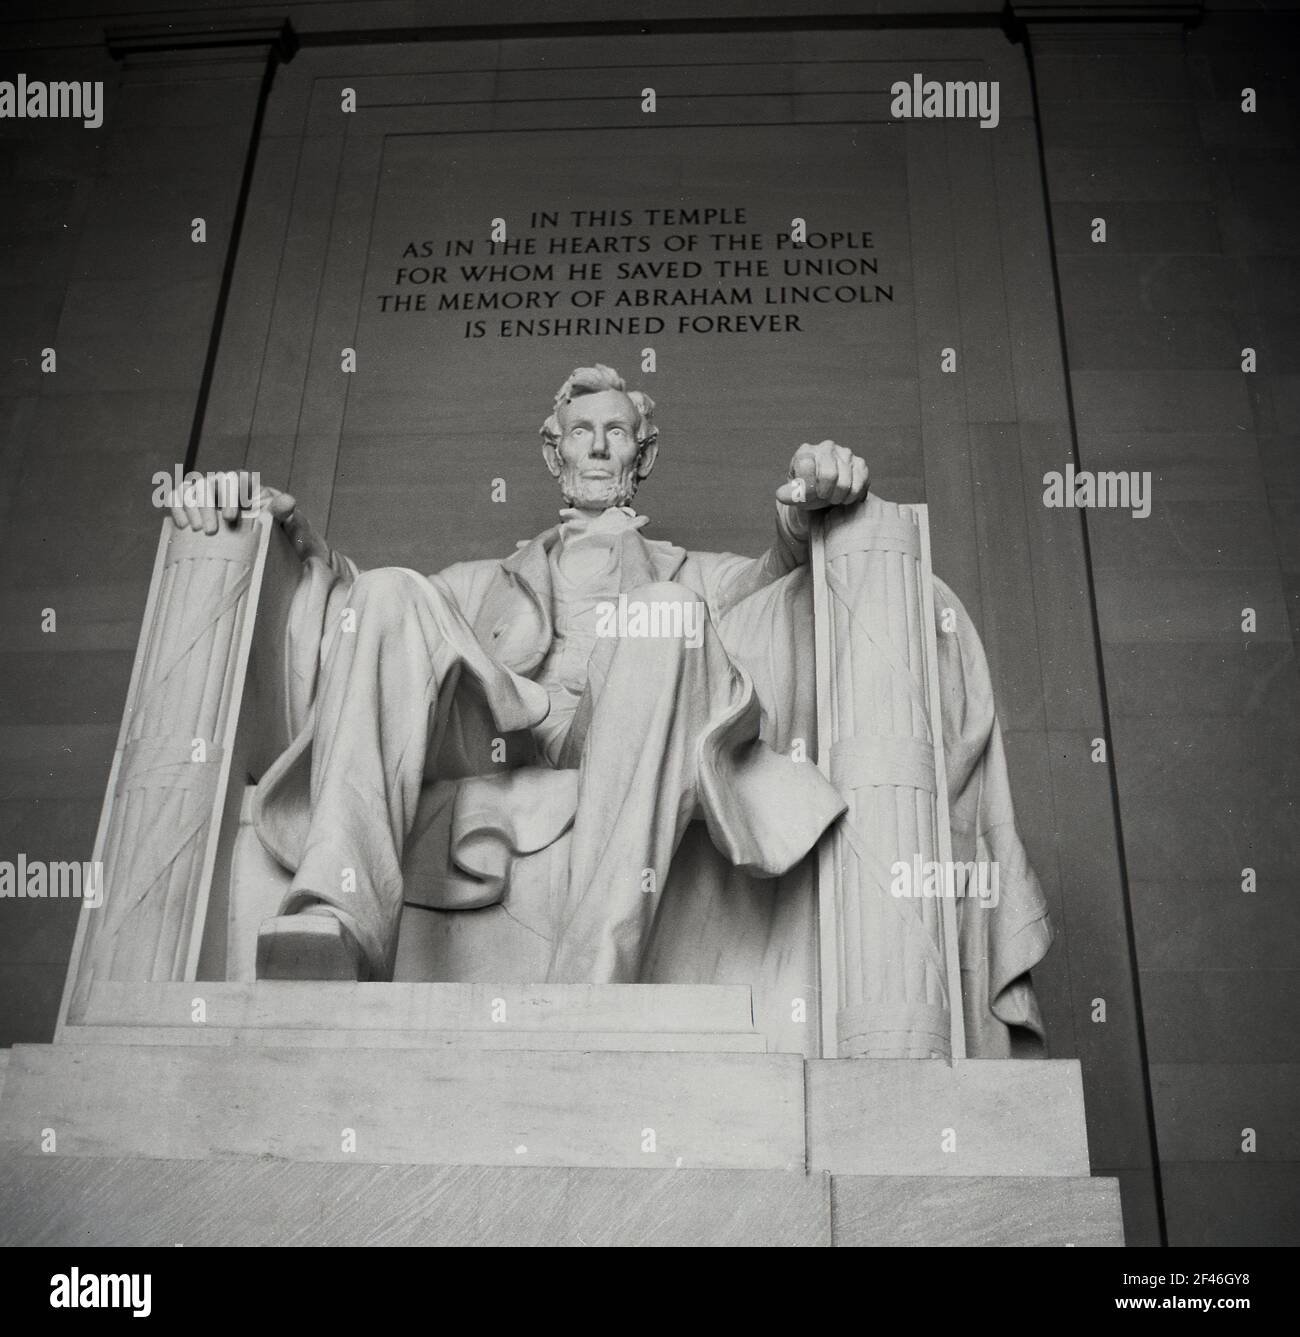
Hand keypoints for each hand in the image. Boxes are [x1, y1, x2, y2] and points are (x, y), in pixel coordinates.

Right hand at [167, 472, 323, 559]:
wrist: (255, 539)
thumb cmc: (269, 528)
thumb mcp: (281, 522)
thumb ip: (283, 512)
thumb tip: (289, 502)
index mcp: (246, 485)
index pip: (237, 479)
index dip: (231, 494)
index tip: (230, 517)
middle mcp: (223, 484)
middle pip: (210, 483)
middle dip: (207, 505)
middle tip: (210, 531)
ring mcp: (205, 491)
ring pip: (192, 489)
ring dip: (191, 507)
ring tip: (196, 530)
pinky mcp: (190, 501)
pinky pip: (178, 496)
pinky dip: (177, 507)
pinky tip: (182, 526)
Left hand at [775, 440, 868, 510]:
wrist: (826, 493)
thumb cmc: (808, 491)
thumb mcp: (795, 494)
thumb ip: (789, 494)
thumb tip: (781, 495)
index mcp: (806, 451)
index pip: (806, 466)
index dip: (808, 487)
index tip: (808, 494)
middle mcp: (826, 447)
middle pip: (829, 475)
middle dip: (825, 494)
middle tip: (823, 497)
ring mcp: (845, 453)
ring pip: (845, 483)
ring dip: (838, 497)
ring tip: (833, 497)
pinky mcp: (860, 463)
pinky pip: (859, 484)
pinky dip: (851, 496)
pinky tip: (845, 495)